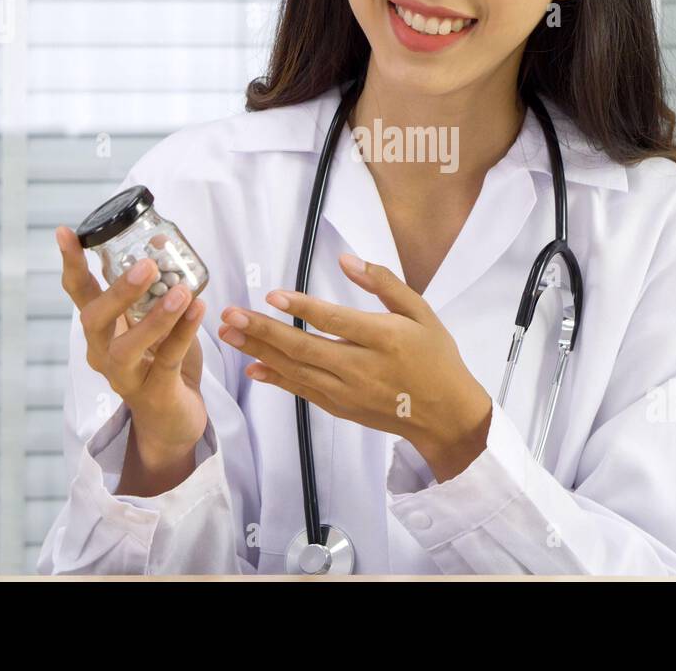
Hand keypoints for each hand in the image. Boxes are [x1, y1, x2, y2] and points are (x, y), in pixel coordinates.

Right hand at [56, 226, 208, 478]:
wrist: (174, 417)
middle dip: (118, 291)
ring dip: (155, 318)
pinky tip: (199, 310)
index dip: (71, 263)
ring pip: (126, 348)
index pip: (79, 292)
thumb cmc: (160, 359)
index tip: (65, 232)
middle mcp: (102, 351)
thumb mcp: (154, 319)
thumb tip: (162, 243)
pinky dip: (183, 334)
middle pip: (94, 319)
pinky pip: (165, 361)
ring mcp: (124, 376)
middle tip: (147, 265)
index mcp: (101, 328)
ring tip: (182, 292)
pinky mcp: (153, 393)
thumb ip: (155, 290)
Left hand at [216, 252, 493, 481]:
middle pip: (304, 348)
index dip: (302, 308)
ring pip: (296, 370)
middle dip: (263, 331)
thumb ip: (384, 284)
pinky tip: (253, 367)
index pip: (335, 321)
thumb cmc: (436, 358)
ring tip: (231, 335)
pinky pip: (302, 392)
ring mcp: (348, 392)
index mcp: (384, 339)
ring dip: (260, 351)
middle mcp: (361, 368)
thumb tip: (347, 260)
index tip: (271, 295)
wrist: (445, 416)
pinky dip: (276, 379)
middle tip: (230, 316)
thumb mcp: (421, 313)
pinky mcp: (340, 407)